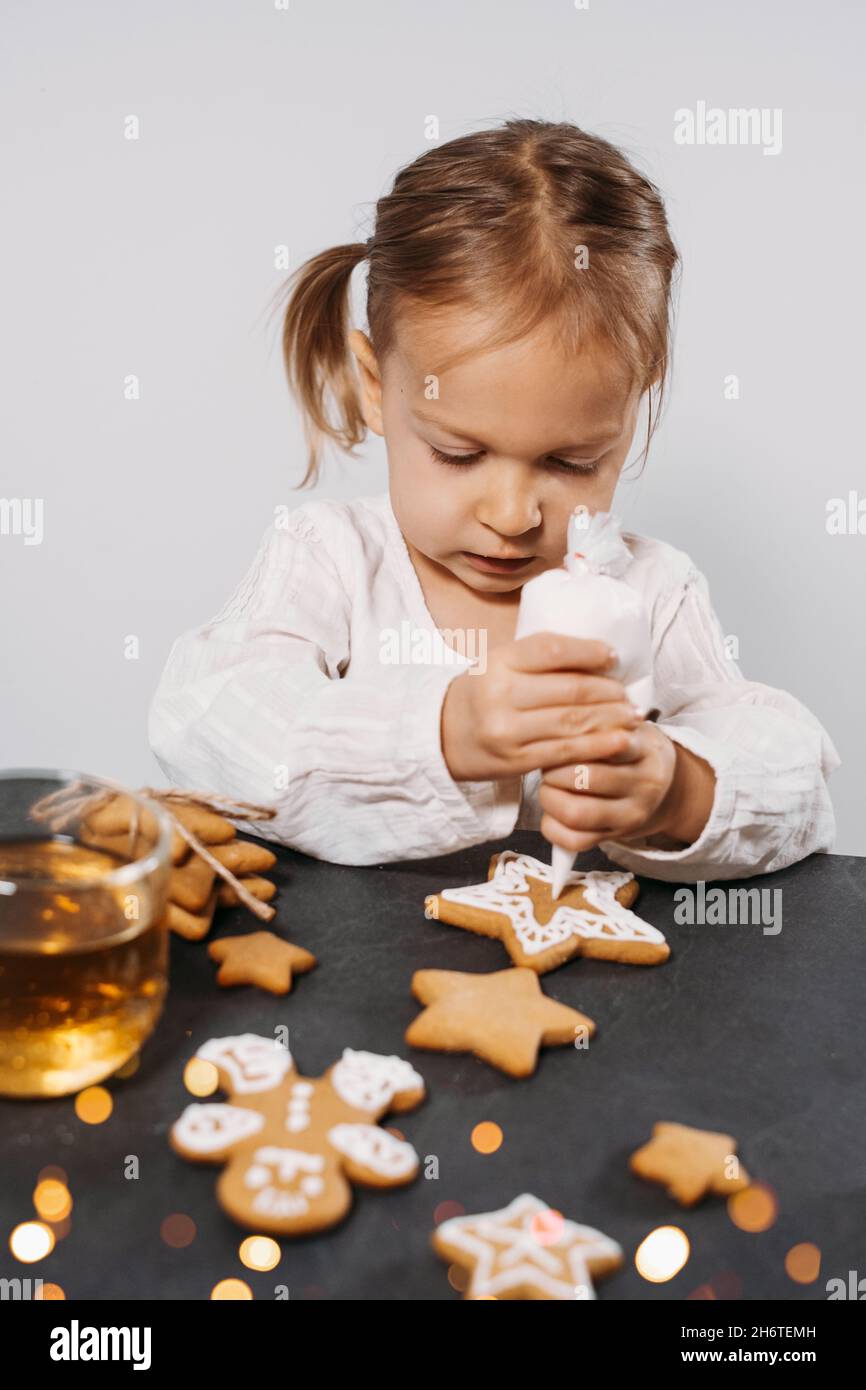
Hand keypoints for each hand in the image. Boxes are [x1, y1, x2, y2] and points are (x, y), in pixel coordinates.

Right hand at [440, 632, 641, 782]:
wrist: (442, 736)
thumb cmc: (483, 693)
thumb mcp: (499, 663)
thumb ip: (538, 658)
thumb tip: (598, 655)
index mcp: (498, 661)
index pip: (552, 649)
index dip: (589, 651)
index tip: (613, 656)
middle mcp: (500, 694)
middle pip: (570, 690)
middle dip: (609, 692)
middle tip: (629, 694)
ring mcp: (507, 730)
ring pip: (573, 722)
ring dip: (611, 719)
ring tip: (633, 716)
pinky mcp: (515, 760)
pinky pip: (566, 752)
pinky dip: (598, 746)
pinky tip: (620, 741)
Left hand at [538, 720, 679, 853]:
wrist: (667, 789)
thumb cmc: (632, 751)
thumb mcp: (627, 725)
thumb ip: (599, 718)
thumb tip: (557, 706)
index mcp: (643, 750)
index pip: (608, 742)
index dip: (572, 740)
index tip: (559, 737)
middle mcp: (642, 785)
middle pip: (584, 778)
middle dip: (553, 770)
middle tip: (547, 765)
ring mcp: (630, 815)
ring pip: (576, 813)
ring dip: (550, 798)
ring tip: (549, 786)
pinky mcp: (614, 838)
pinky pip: (575, 841)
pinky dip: (553, 827)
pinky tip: (553, 812)